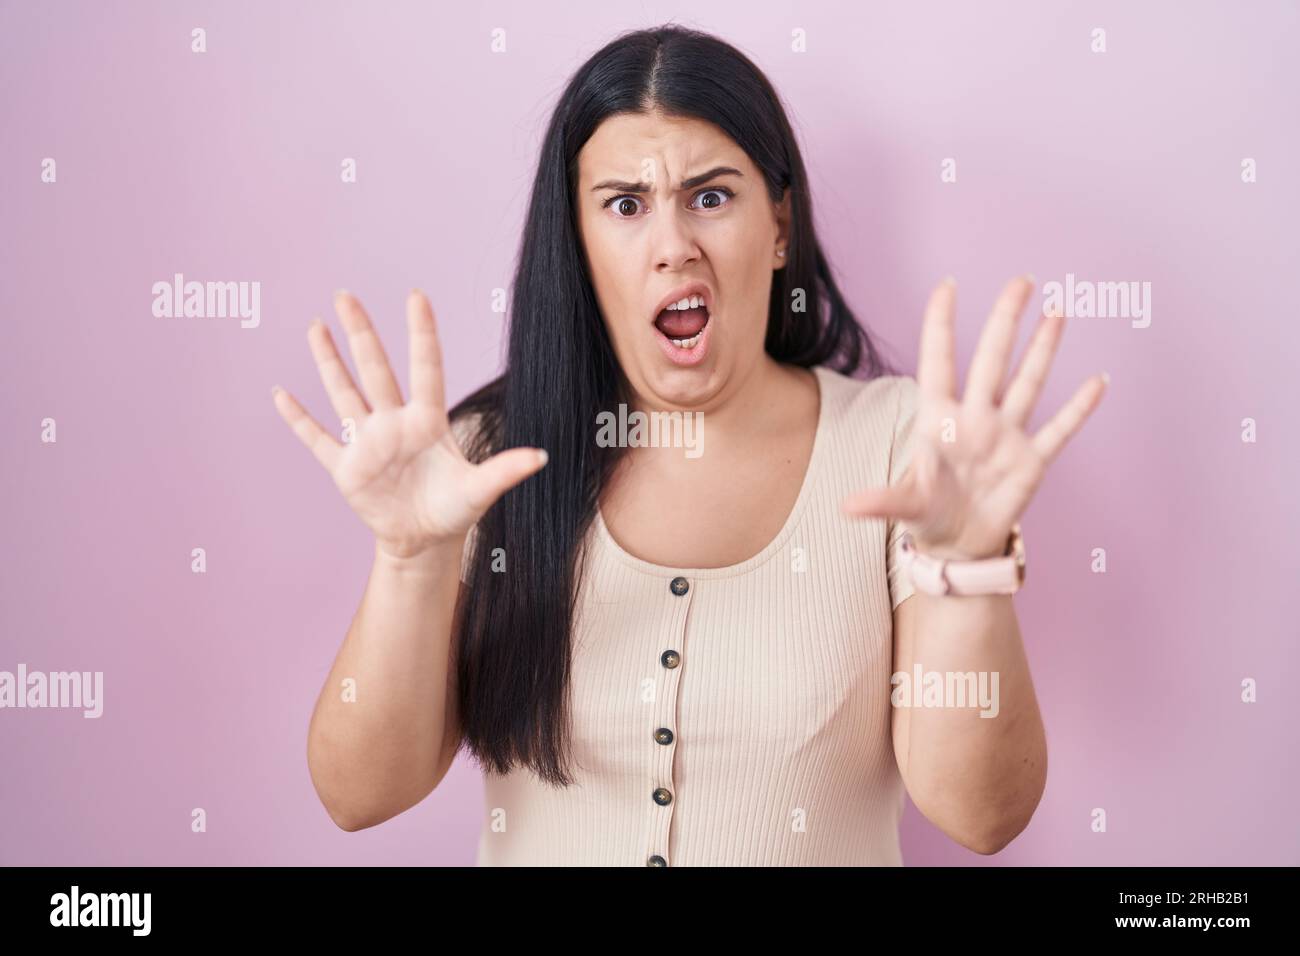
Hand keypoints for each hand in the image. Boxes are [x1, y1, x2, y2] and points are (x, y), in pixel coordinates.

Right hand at [271, 289, 546, 559]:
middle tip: (346, 294)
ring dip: (328, 362)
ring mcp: (367, 442)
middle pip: (375, 369)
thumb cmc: (454, 511)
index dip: (421, 334)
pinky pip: (317, 438)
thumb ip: (506, 470)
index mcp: (427, 422)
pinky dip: (298, 419)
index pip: (425, 369)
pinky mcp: (345, 467)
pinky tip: (280, 394)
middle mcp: (394, 424)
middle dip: (360, 333)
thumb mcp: (481, 491)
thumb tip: (542, 457)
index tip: (417, 295)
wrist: (424, 541)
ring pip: (344, 392)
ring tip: (316, 326)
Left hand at [842, 275, 1106, 560]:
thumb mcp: (904, 505)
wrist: (957, 543)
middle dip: (1005, 321)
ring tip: (1057, 310)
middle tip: (1020, 280)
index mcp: (939, 420)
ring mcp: (1006, 436)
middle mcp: (975, 418)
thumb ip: (881, 502)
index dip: (941, 325)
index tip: (947, 286)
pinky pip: (1059, 430)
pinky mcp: (1032, 462)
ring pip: (1028, 383)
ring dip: (1043, 348)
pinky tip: (1098, 381)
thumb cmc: (927, 512)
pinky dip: (1079, 409)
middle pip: (992, 361)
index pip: (939, 362)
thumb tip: (848, 507)